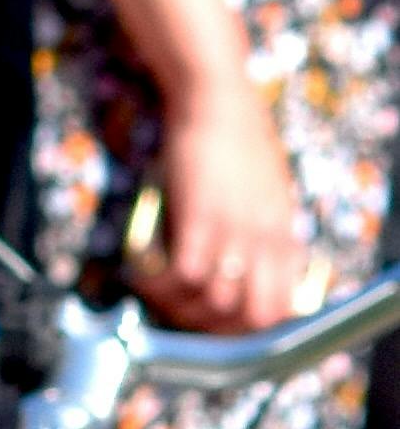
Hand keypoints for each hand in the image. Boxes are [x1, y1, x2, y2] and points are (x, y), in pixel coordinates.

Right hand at [136, 81, 304, 331]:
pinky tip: (143, 273)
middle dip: (214, 328)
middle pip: (250, 318)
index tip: (218, 324)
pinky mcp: (200, 216)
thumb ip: (267, 235)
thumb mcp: (271, 194)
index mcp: (284, 237)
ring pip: (215, 303)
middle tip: (182, 312)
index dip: (248, 330)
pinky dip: (160, 283)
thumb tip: (251, 270)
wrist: (217, 98)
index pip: (280, 311)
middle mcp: (265, 240)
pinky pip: (184, 274)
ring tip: (158, 291)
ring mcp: (234, 230)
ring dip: (181, 307)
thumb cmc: (239, 140)